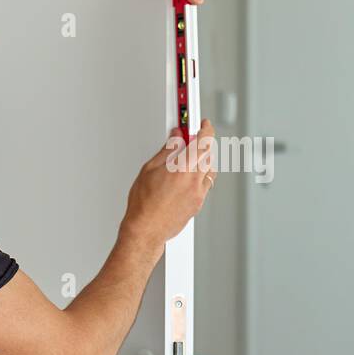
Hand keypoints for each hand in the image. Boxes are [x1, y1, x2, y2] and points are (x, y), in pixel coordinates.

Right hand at [121, 120, 216, 248]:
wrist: (146, 230)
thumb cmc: (144, 204)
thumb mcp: (149, 169)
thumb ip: (167, 150)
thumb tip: (176, 138)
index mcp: (182, 168)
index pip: (203, 141)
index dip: (206, 129)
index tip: (204, 124)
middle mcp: (194, 180)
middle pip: (208, 154)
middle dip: (201, 144)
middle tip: (189, 141)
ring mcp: (199, 193)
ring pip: (209, 169)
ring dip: (202, 160)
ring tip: (186, 161)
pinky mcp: (198, 203)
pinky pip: (206, 184)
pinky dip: (200, 176)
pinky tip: (186, 178)